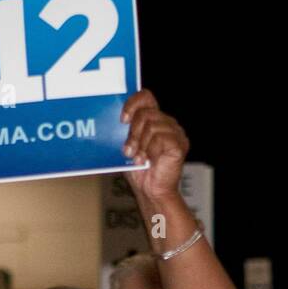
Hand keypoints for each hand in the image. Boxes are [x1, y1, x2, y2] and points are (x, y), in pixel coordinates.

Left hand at [121, 90, 188, 204]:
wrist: (150, 191)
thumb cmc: (139, 170)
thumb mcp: (127, 145)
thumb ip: (124, 131)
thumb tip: (107, 119)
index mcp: (155, 119)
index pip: (145, 97)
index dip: (132, 104)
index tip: (122, 120)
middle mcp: (167, 123)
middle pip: (146, 113)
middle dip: (133, 132)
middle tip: (129, 149)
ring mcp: (176, 133)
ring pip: (152, 126)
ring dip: (141, 144)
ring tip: (139, 158)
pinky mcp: (180, 144)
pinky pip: (161, 138)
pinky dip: (151, 151)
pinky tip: (149, 160)